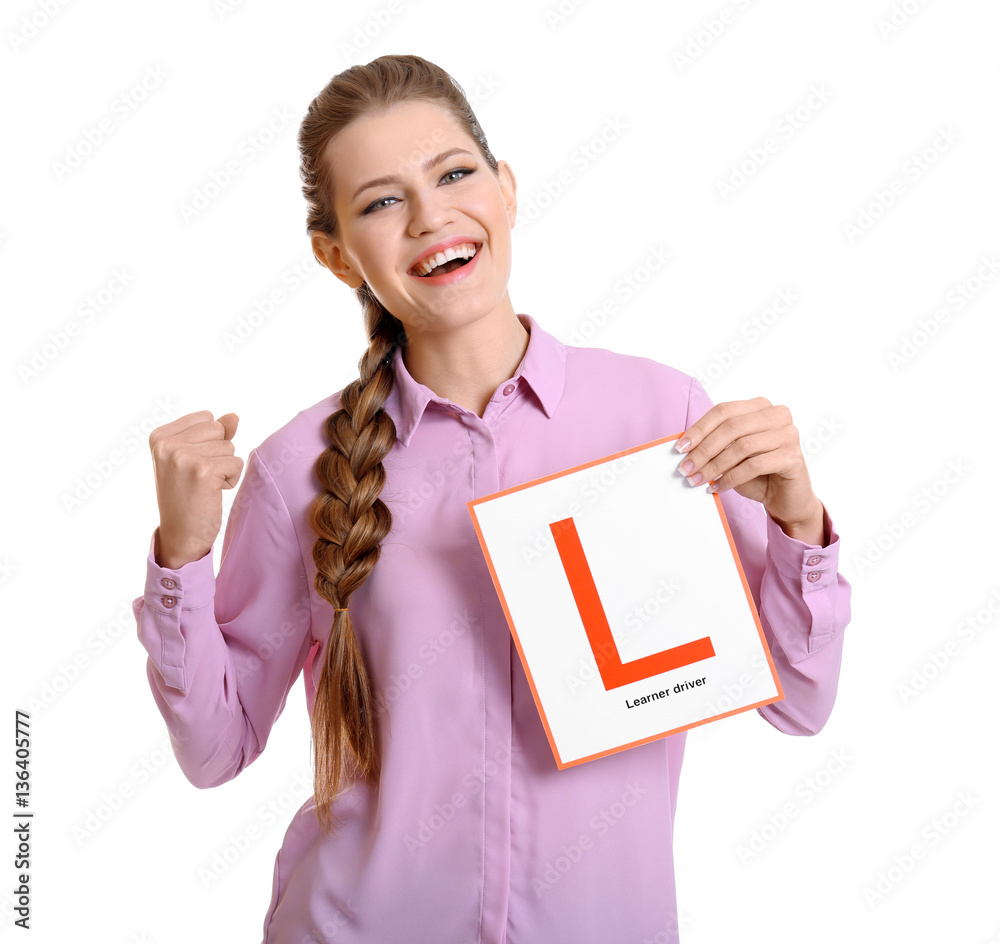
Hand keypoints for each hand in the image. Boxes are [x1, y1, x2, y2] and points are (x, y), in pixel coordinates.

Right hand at [148, 411, 243, 568]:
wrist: (181, 534)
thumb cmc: (188, 495)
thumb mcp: (193, 457)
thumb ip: (214, 433)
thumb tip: (234, 416)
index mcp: (159, 436)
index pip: (207, 418)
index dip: (209, 442)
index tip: (190, 466)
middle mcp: (166, 444)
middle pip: (219, 430)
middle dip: (218, 454)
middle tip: (199, 478)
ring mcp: (182, 456)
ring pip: (229, 447)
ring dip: (224, 468)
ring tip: (204, 486)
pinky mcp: (202, 470)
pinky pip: (236, 463)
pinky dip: (230, 480)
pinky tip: (211, 493)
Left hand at [675, 397, 825, 544]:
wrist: (786, 499)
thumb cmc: (757, 474)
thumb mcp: (731, 454)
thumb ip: (714, 444)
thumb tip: (684, 445)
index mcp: (760, 406)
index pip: (723, 411)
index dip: (699, 429)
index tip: (680, 448)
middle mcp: (777, 414)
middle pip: (731, 427)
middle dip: (703, 450)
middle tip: (685, 468)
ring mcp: (788, 434)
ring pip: (742, 446)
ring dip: (714, 466)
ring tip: (698, 480)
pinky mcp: (793, 456)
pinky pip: (754, 465)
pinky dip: (731, 477)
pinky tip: (718, 486)